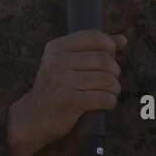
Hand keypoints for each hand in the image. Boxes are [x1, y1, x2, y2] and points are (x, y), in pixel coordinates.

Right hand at [6, 31, 127, 155]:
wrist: (32, 119)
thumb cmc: (56, 89)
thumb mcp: (67, 63)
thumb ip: (94, 49)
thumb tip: (123, 39)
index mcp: (56, 47)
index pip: (95, 37)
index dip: (110, 48)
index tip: (108, 61)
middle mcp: (57, 62)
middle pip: (105, 60)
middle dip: (114, 73)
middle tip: (109, 83)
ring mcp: (62, 81)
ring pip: (107, 80)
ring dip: (114, 89)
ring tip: (108, 94)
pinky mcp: (69, 101)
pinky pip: (104, 98)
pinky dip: (110, 102)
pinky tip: (106, 104)